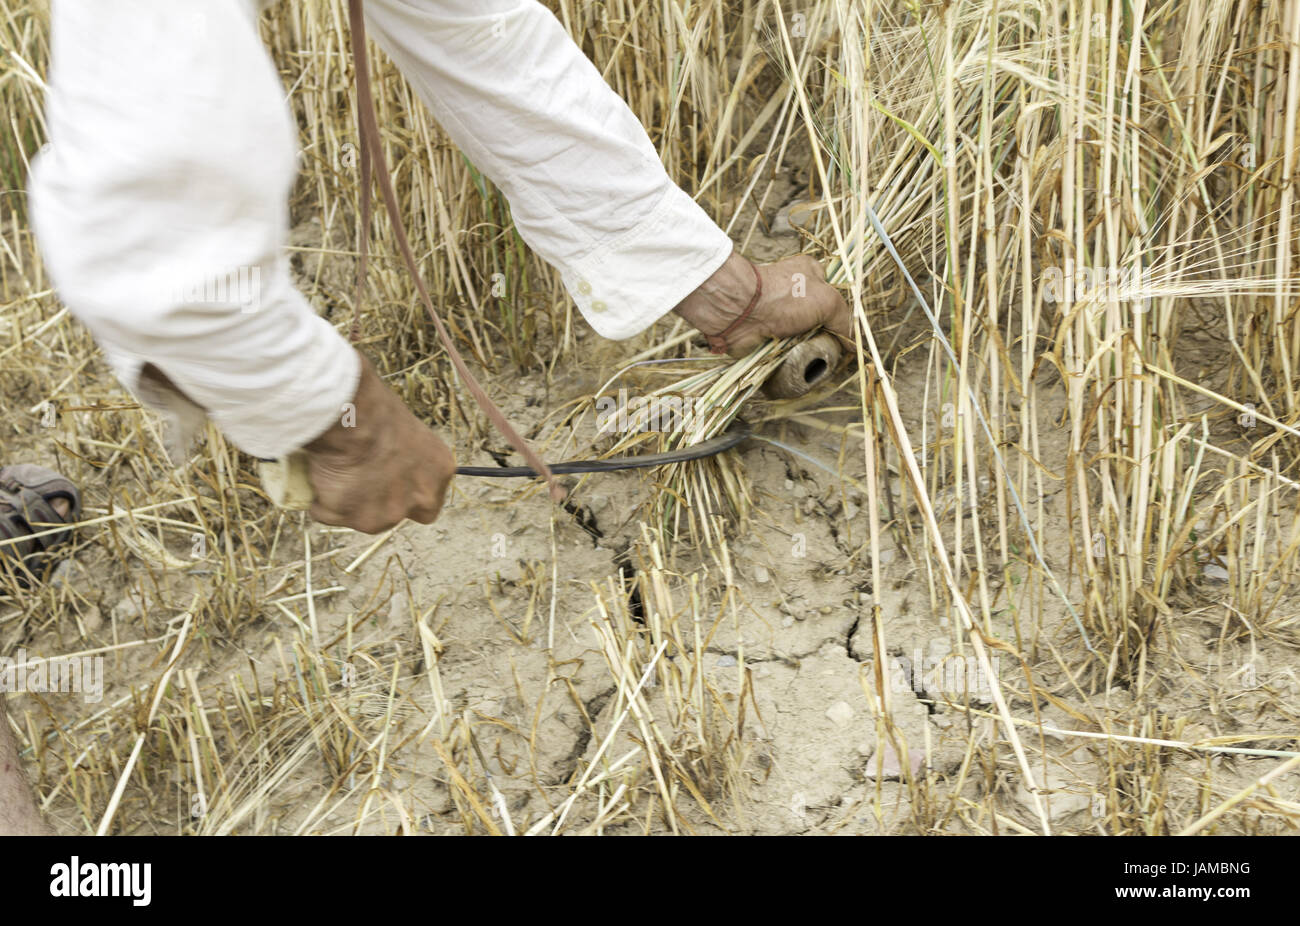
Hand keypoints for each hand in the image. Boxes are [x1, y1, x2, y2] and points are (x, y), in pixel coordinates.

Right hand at [302, 351, 454, 533]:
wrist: (351, 417)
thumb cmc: (376, 410)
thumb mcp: (407, 431)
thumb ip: (405, 455)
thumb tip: (386, 457)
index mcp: (439, 471)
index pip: (429, 498)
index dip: (406, 492)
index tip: (387, 480)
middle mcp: (419, 499)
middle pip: (397, 513)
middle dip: (378, 503)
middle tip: (357, 480)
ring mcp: (384, 515)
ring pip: (361, 515)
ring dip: (346, 499)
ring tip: (333, 468)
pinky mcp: (349, 518)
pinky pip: (326, 512)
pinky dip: (319, 498)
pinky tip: (318, 473)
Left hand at [673, 251, 852, 356]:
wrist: (739, 311)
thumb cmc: (784, 296)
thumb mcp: (827, 300)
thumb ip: (844, 319)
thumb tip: (851, 343)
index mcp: (809, 274)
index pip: (833, 297)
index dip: (840, 317)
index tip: (845, 338)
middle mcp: (793, 292)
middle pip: (818, 321)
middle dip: (823, 338)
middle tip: (828, 352)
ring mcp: (778, 314)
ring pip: (802, 338)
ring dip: (807, 351)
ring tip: (811, 360)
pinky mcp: (765, 333)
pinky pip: (784, 350)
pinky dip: (789, 359)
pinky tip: (796, 366)